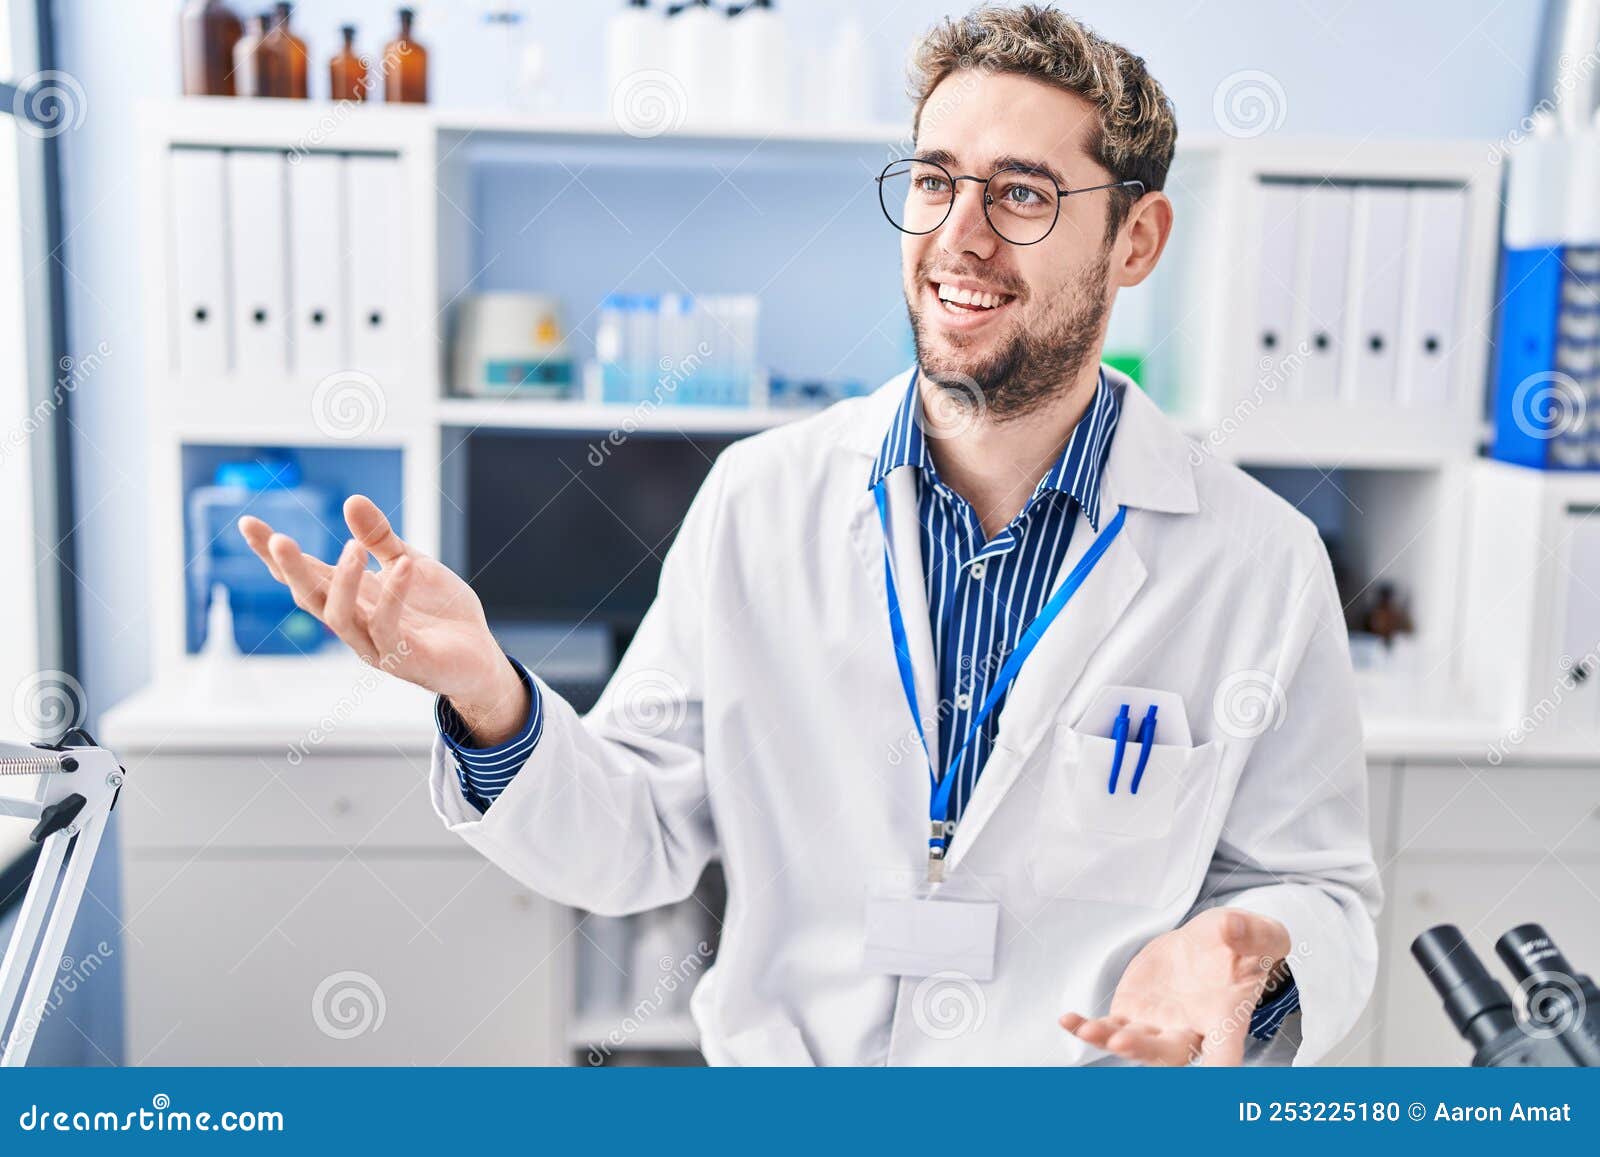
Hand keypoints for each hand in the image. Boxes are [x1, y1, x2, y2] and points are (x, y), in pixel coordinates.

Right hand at [237, 495, 527, 740]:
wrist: (479, 657)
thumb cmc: (439, 613)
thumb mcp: (410, 564)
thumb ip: (380, 539)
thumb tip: (351, 499)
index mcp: (350, 599)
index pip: (304, 575)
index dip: (274, 554)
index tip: (248, 522)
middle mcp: (354, 624)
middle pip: (309, 598)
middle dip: (291, 571)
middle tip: (277, 540)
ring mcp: (375, 646)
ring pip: (340, 618)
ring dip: (341, 582)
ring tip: (352, 548)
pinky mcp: (405, 659)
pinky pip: (390, 627)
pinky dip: (394, 595)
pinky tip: (404, 566)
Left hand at [1058, 907, 1290, 1065]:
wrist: (1214, 947)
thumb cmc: (1244, 947)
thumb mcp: (1258, 932)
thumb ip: (1249, 932)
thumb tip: (1234, 929)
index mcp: (1226, 1017)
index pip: (1225, 1050)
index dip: (1218, 1066)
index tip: (1212, 1077)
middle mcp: (1191, 1030)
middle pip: (1169, 1051)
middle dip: (1144, 1048)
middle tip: (1123, 1041)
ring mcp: (1159, 1024)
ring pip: (1133, 1042)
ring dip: (1109, 1038)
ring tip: (1086, 1028)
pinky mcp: (1133, 1012)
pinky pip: (1108, 1026)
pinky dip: (1087, 1027)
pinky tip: (1067, 1020)